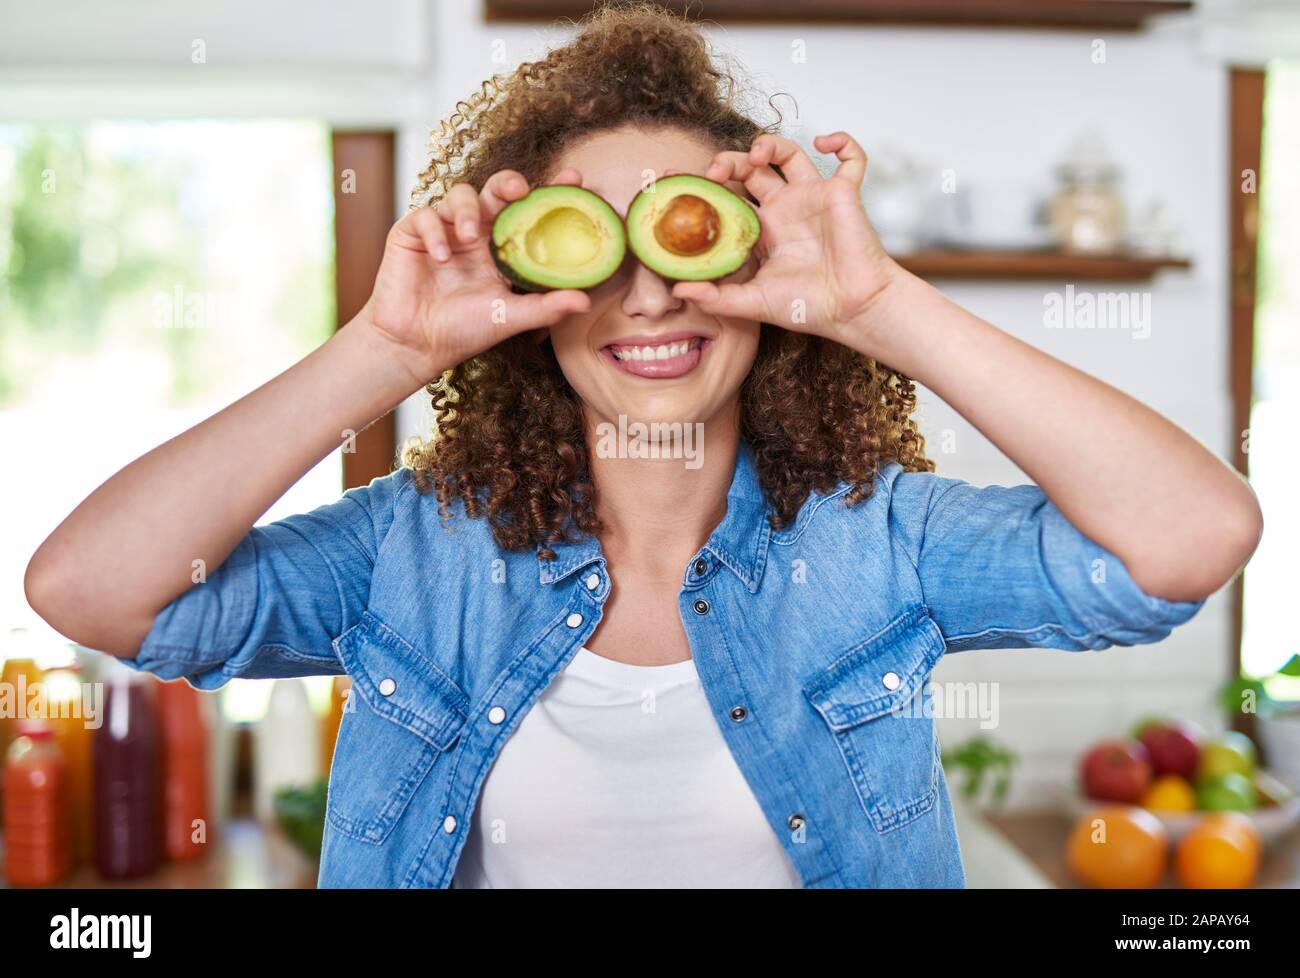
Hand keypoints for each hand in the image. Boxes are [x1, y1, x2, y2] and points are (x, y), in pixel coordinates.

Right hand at [358, 169, 591, 383]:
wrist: (416, 345)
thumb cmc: (464, 331)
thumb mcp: (510, 317)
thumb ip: (545, 307)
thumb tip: (585, 301)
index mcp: (503, 248)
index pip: (529, 212)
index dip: (550, 193)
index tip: (574, 179)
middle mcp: (477, 233)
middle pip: (496, 190)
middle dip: (508, 182)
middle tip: (518, 189)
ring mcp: (445, 230)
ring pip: (461, 195)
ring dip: (468, 212)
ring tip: (470, 237)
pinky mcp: (412, 233)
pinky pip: (425, 216)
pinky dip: (435, 232)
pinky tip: (441, 258)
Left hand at [671, 132, 901, 347]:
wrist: (852, 310)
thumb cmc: (808, 308)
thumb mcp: (754, 303)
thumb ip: (716, 297)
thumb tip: (679, 290)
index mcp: (763, 230)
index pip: (728, 197)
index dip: (704, 185)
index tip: (679, 180)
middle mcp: (785, 209)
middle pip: (751, 170)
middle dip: (729, 161)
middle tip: (715, 172)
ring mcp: (813, 197)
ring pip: (789, 153)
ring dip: (770, 143)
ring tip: (757, 154)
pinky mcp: (843, 193)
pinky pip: (851, 158)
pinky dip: (842, 141)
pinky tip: (823, 142)